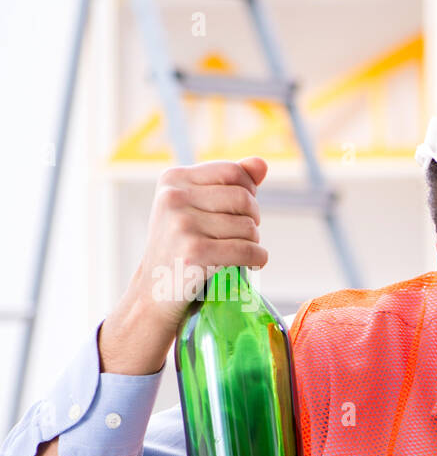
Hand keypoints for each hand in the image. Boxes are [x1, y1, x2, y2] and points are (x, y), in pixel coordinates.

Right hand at [101, 157, 269, 374]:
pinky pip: (249, 251)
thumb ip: (229, 183)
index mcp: (174, 179)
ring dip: (253, 242)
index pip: (234, 173)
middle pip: (245, 199)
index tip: (240, 212)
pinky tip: (249, 265)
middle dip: (252, 220)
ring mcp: (182, 225)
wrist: (155, 292)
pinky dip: (258, 259)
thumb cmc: (181, 247)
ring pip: (249, 227)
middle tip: (241, 236)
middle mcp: (174, 197)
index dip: (249, 192)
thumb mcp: (196, 208)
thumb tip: (261, 164)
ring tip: (237, 252)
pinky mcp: (195, 253)